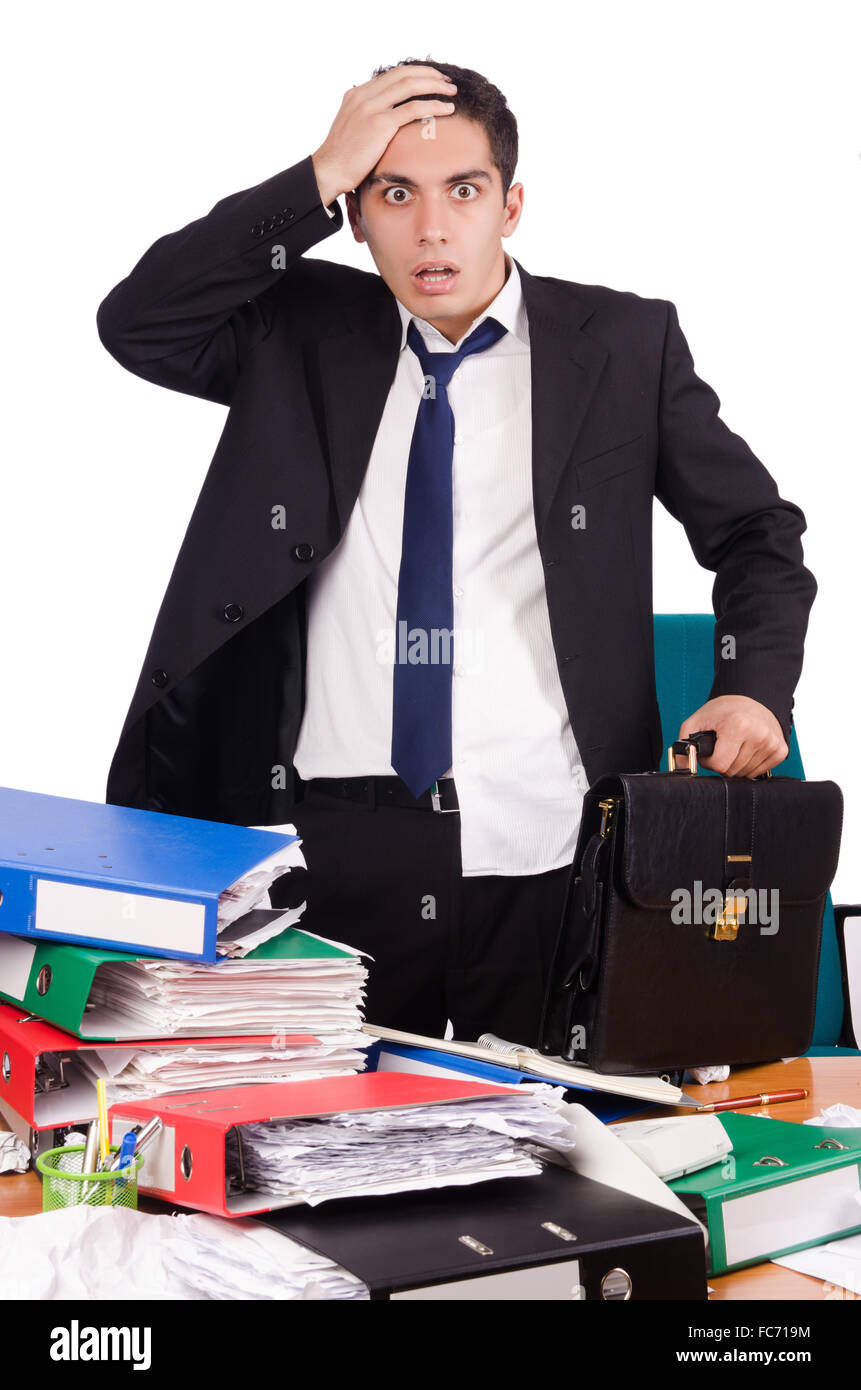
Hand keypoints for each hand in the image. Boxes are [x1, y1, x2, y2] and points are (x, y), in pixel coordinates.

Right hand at [311, 65, 457, 206]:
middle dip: (428, 75)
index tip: (431, 79)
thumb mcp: (352, 130)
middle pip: (403, 74)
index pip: (391, 75)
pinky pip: (413, 109)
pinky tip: (446, 109)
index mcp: (357, 94)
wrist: (328, 172)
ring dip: (434, 86)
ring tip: (451, 92)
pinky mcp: (379, 124)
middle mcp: (363, 95)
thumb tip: (384, 124)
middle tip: (446, 82)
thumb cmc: (342, 159)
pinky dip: (433, 106)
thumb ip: (366, 119)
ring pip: (410, 86)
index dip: (414, 74)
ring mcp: (371, 108)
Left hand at [678, 695, 788, 777]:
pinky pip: (759, 772)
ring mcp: (772, 743)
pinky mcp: (781, 750)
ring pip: (746, 774)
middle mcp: (759, 734)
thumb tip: (681, 767)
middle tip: (723, 746)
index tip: (711, 749)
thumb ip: (685, 745)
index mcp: (739, 725)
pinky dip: (750, 765)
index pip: (720, 765)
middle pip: (733, 772)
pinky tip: (747, 749)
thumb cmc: (723, 711)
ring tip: (735, 746)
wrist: (751, 700)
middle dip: (723, 763)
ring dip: (736, 765)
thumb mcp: (696, 721)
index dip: (710, 761)